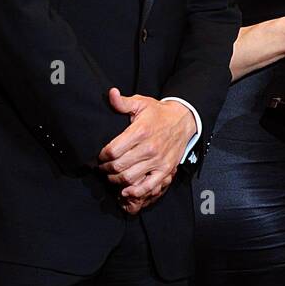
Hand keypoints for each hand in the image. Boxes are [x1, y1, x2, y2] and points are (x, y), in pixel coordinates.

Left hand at [98, 89, 194, 209]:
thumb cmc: (158, 113)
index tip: (101, 156)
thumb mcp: (141, 103)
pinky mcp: (165, 169)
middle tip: (103, 167)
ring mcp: (158, 160)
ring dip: (116, 180)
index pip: (112, 150)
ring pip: (129, 178)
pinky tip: (126, 190)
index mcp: (140, 131)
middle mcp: (149, 148)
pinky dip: (135, 191)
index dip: (102, 156)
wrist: (183, 120)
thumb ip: (122, 102)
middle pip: (118, 166)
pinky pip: (149, 186)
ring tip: (112, 176)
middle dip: (106, 169)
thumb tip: (111, 93)